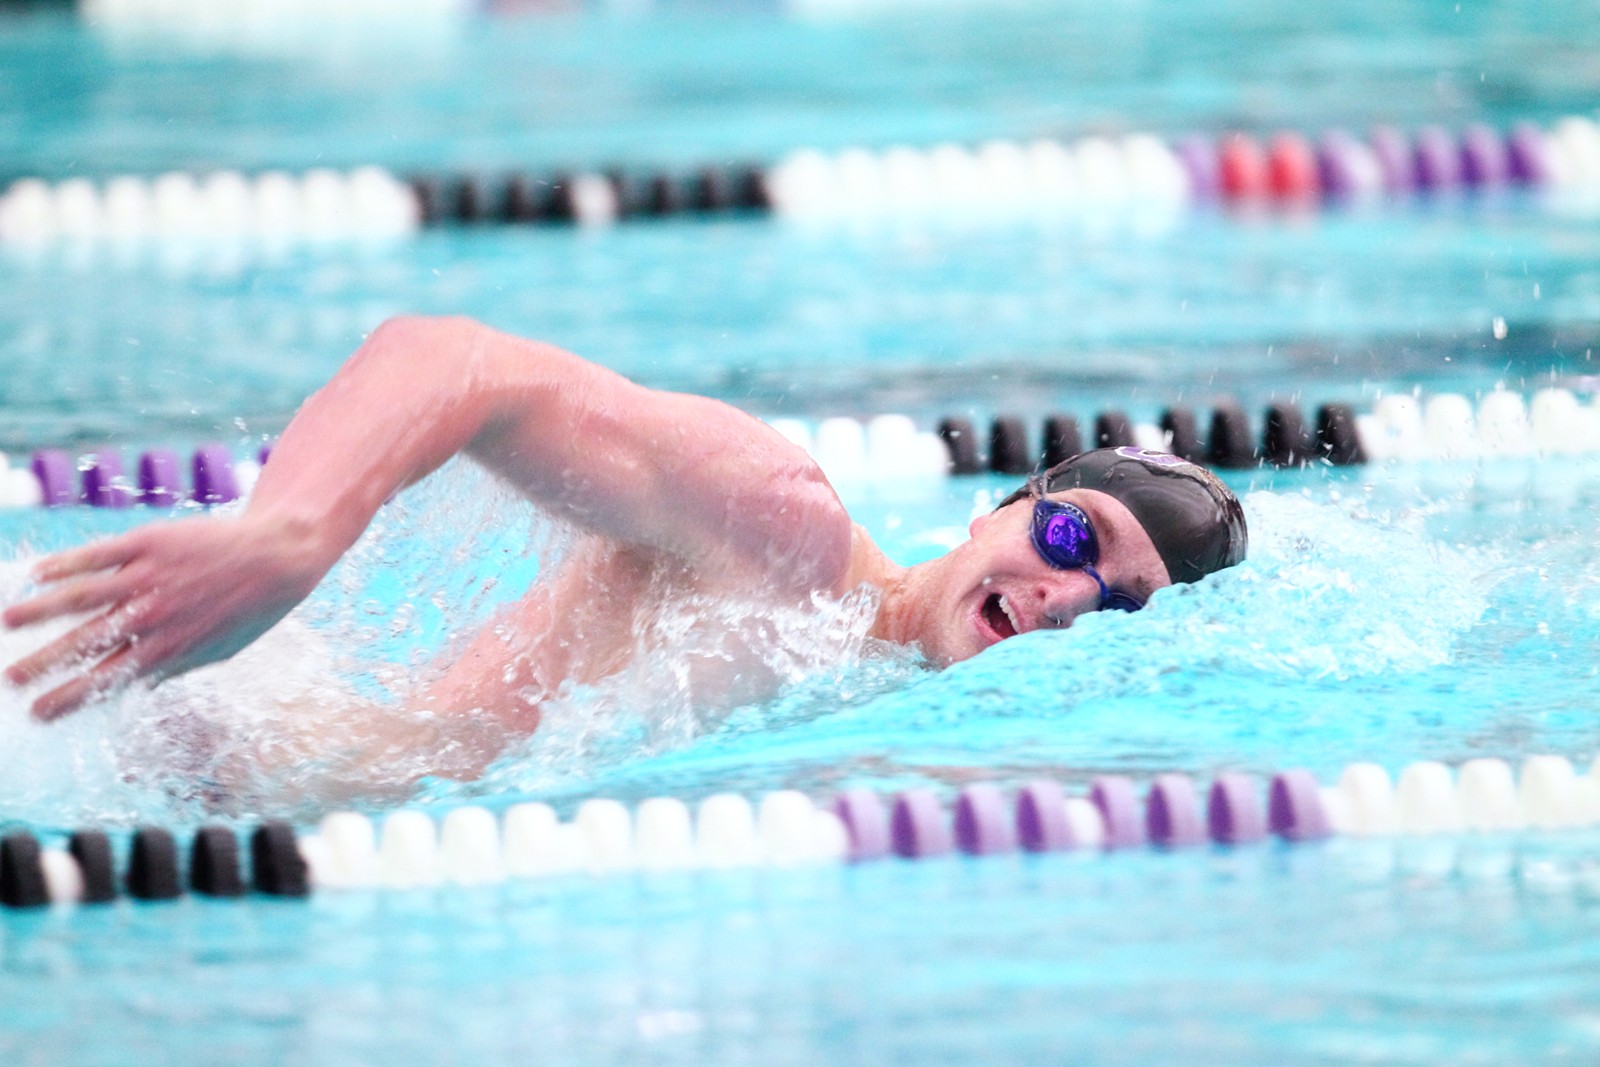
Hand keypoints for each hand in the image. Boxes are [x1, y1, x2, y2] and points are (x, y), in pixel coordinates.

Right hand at [3, 513, 329, 720]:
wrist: (278, 557)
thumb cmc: (248, 609)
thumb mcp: (216, 652)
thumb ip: (173, 669)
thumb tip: (135, 689)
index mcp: (168, 649)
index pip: (107, 679)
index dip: (69, 697)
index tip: (37, 713)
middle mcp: (153, 616)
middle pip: (86, 642)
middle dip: (44, 663)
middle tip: (9, 678)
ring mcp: (149, 578)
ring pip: (82, 595)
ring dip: (40, 610)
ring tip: (7, 621)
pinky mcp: (150, 543)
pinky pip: (98, 555)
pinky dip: (65, 565)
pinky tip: (37, 573)